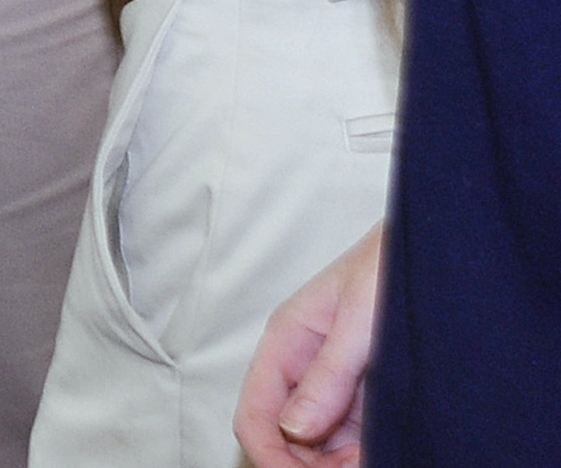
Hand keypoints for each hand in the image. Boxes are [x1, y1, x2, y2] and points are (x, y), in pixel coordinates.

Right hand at [237, 225, 381, 467]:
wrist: (442, 252)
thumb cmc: (393, 267)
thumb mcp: (359, 320)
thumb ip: (327, 374)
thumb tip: (292, 429)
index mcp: (287, 342)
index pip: (255, 414)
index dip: (269, 456)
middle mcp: (305, 367)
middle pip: (285, 437)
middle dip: (310, 465)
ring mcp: (338, 383)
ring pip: (322, 445)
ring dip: (339, 463)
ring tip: (376, 458)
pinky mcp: (371, 394)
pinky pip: (355, 438)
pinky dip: (364, 455)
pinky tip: (385, 453)